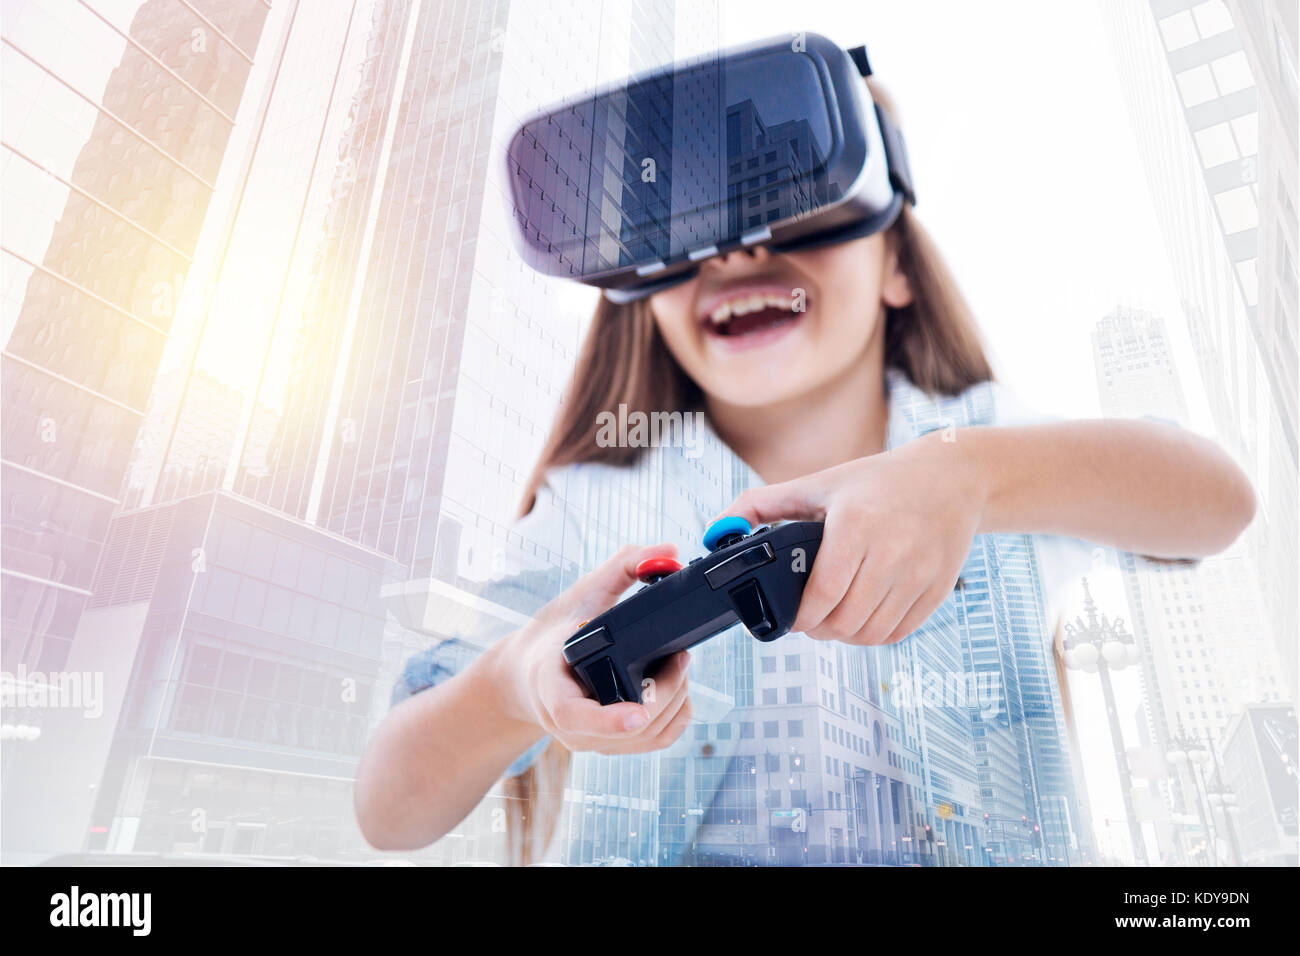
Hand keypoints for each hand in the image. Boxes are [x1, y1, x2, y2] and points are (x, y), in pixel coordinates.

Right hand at [496, 544, 694, 754]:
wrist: (534, 671)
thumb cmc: (558, 633)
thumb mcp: (582, 593)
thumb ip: (623, 566)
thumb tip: (669, 551)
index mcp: (551, 687)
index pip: (573, 715)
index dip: (607, 721)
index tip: (637, 714)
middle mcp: (570, 724)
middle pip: (630, 725)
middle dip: (667, 688)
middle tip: (681, 655)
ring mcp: (592, 741)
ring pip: (648, 736)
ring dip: (677, 699)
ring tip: (678, 664)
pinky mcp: (612, 746)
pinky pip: (656, 741)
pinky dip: (677, 715)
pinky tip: (678, 688)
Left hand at [718, 430, 984, 644]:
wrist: (951, 478)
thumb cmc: (875, 481)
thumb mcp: (817, 483)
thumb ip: (760, 505)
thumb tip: (716, 533)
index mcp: (856, 524)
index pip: (822, 593)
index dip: (800, 617)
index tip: (790, 617)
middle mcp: (891, 551)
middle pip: (844, 621)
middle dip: (818, 629)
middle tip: (808, 620)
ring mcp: (919, 573)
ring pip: (870, 634)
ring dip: (844, 636)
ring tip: (833, 618)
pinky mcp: (938, 590)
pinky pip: (898, 634)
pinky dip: (873, 635)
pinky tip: (861, 617)